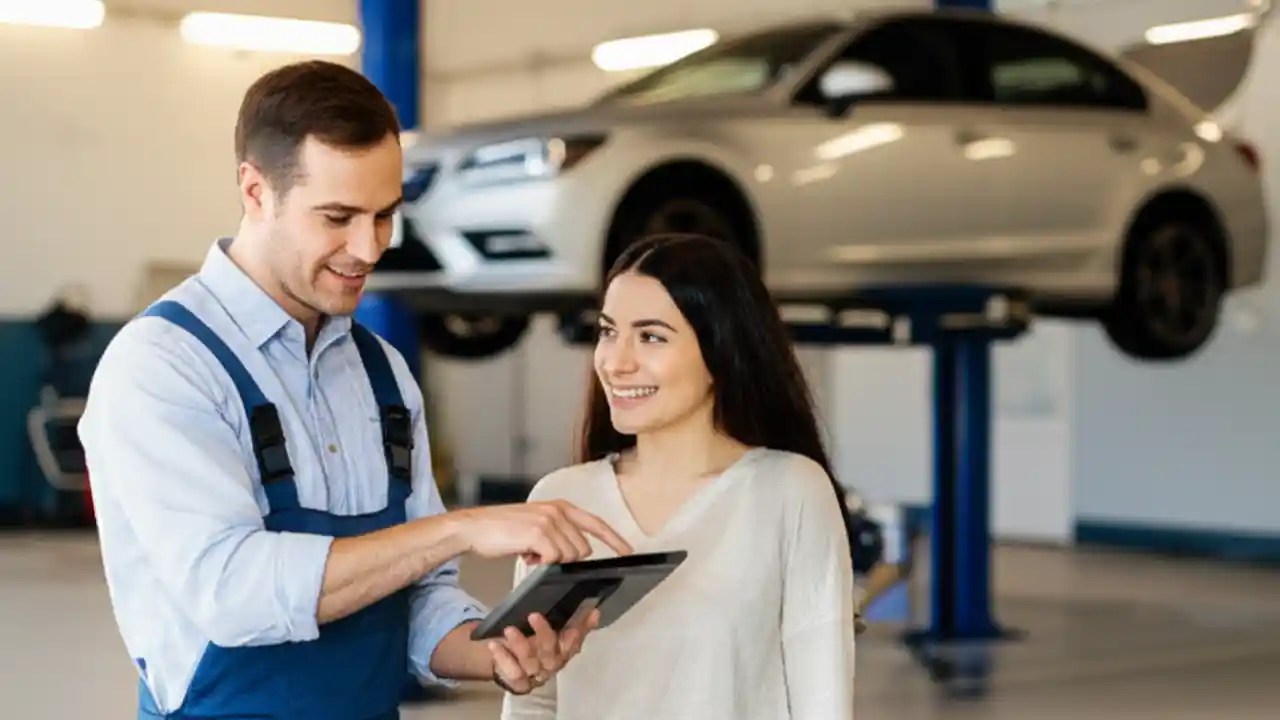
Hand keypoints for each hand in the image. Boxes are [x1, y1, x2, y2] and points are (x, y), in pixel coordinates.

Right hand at [454, 500, 631, 563]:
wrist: (473, 528)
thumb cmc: (501, 530)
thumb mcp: (535, 525)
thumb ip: (557, 533)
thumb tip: (573, 553)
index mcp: (560, 507)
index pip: (596, 523)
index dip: (614, 538)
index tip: (628, 551)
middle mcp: (558, 510)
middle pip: (583, 548)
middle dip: (566, 559)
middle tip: (539, 555)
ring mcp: (548, 521)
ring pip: (569, 556)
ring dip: (550, 562)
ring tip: (529, 552)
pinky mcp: (538, 533)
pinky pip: (553, 559)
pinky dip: (540, 563)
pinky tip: (524, 554)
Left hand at [488, 610, 599, 694]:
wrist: (513, 666)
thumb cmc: (539, 646)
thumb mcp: (558, 633)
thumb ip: (578, 623)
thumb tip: (595, 611)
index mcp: (564, 651)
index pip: (572, 643)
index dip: (574, 633)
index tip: (573, 620)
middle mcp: (551, 665)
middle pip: (550, 651)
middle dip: (543, 633)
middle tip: (533, 615)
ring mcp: (535, 675)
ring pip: (530, 662)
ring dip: (520, 645)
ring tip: (509, 629)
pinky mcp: (519, 683)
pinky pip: (512, 673)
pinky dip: (503, 659)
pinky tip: (494, 645)